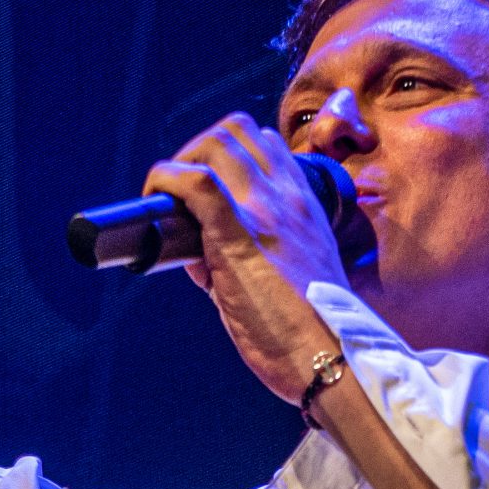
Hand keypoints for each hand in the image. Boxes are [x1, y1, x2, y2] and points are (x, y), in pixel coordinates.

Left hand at [144, 114, 347, 403]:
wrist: (330, 358)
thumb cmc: (312, 333)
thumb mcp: (293, 277)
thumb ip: (252, 254)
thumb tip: (200, 256)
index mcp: (305, 206)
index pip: (266, 143)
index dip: (229, 156)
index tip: (209, 193)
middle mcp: (287, 196)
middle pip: (235, 130)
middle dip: (198, 151)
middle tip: (181, 195)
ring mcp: (263, 208)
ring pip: (214, 142)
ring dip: (182, 163)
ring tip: (171, 203)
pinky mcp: (236, 231)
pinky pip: (191, 180)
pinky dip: (165, 183)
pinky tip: (159, 212)